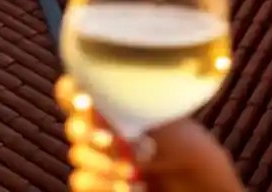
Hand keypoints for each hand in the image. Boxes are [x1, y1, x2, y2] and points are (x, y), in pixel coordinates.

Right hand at [56, 76, 243, 191]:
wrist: (200, 182)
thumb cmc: (185, 145)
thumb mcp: (160, 116)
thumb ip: (125, 102)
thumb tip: (94, 92)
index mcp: (112, 104)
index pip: (75, 89)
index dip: (72, 92)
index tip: (85, 100)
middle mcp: (101, 129)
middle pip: (74, 125)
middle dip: (89, 133)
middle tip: (111, 140)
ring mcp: (99, 159)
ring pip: (76, 155)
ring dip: (102, 164)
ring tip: (133, 171)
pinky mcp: (99, 184)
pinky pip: (80, 181)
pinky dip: (100, 184)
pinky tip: (126, 187)